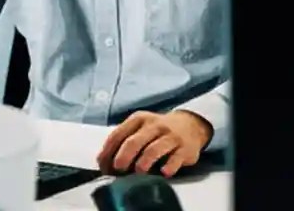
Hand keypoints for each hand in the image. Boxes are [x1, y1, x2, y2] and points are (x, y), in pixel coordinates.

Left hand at [97, 110, 212, 176]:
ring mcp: (170, 137)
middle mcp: (154, 126)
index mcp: (138, 119)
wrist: (190, 124)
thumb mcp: (140, 127)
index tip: (103, 165)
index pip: (118, 134)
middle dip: (122, 157)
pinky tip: (163, 173)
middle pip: (133, 142)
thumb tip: (106, 162)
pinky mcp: (185, 149)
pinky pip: (176, 159)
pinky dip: (168, 167)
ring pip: (153, 150)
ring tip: (137, 174)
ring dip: (142, 164)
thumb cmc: (158, 130)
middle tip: (117, 170)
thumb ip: (125, 140)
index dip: (107, 151)